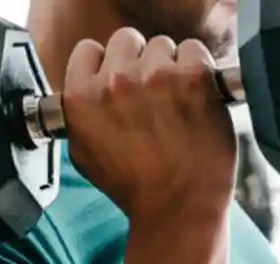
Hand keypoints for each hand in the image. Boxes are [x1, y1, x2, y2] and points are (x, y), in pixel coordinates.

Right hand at [62, 29, 238, 224]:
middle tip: (152, 94)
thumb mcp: (85, 154)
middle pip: (126, 40)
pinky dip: (199, 69)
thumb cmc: (136, 189)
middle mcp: (115, 82)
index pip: (89, 50)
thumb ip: (80, 114)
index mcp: (82, 98)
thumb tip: (86, 91)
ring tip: (177, 103)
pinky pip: (195, 50)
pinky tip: (196, 98)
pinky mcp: (193, 77)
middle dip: (138, 63)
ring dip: (170, 67)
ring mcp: (156, 76)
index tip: (120, 81)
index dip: (106, 64)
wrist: (178, 208)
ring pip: (162, 46)